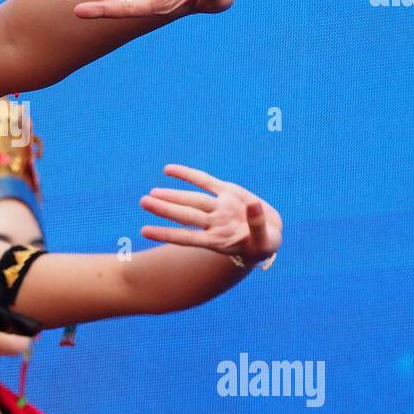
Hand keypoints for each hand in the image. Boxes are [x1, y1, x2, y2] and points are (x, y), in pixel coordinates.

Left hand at [138, 165, 280, 264]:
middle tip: (143, 202)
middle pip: (186, 215)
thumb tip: (253, 204)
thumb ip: (257, 224)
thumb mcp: (264, 240)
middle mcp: (215, 222)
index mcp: (218, 240)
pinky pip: (204, 180)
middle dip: (165, 208)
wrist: (270, 234)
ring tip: (150, 193)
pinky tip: (168, 170)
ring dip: (172, 195)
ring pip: (192, 200)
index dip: (166, 234)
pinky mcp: (228, 192)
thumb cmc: (264, 243)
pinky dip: (187, 174)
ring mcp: (219, 207)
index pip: (188, 238)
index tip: (144, 231)